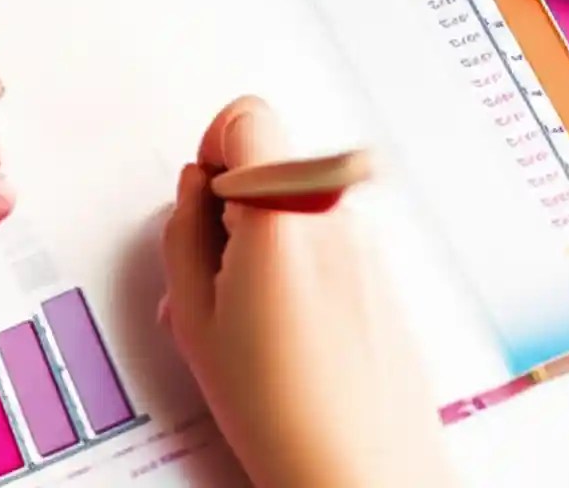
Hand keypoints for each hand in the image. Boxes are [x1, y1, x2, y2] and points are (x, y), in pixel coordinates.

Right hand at [159, 97, 452, 487]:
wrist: (362, 468)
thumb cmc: (279, 407)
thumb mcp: (193, 315)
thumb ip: (183, 231)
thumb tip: (194, 190)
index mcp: (284, 211)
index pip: (247, 116)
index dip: (214, 149)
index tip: (205, 195)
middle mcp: (336, 214)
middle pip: (272, 164)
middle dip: (236, 205)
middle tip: (219, 275)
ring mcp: (368, 244)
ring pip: (299, 206)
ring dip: (269, 241)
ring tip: (254, 319)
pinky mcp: (385, 273)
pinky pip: (329, 241)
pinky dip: (302, 266)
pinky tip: (291, 333)